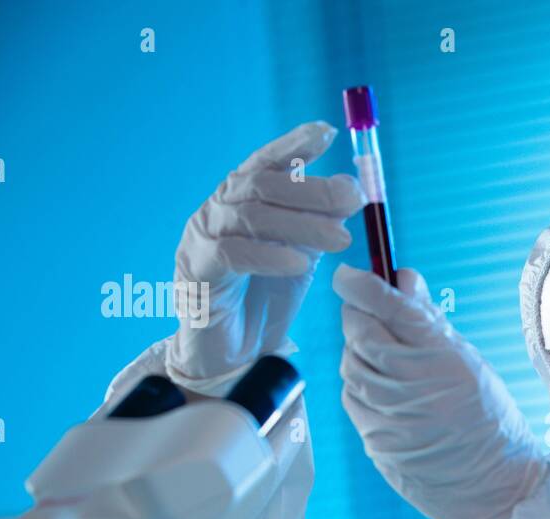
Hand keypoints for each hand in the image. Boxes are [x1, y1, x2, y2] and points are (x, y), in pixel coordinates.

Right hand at [168, 122, 364, 391]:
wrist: (233, 353)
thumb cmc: (264, 299)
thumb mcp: (301, 254)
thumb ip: (319, 221)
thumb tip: (352, 187)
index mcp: (241, 201)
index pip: (265, 163)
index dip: (293, 145)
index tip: (326, 134)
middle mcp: (218, 210)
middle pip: (262, 185)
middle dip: (312, 189)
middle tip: (353, 200)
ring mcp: (202, 237)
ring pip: (250, 215)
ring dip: (301, 223)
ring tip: (341, 238)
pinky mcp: (196, 270)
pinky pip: (231, 254)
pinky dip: (269, 255)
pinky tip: (299, 263)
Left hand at [334, 264, 546, 518]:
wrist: (493, 491)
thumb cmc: (491, 424)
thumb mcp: (471, 363)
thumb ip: (430, 321)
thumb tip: (402, 278)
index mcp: (443, 361)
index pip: (390, 309)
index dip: (363, 285)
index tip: (349, 275)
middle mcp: (411, 386)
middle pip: (360, 333)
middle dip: (359, 315)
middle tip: (370, 311)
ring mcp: (387, 416)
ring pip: (350, 364)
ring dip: (360, 350)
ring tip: (388, 357)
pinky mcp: (373, 438)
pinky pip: (352, 396)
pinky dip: (361, 383)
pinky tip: (385, 389)